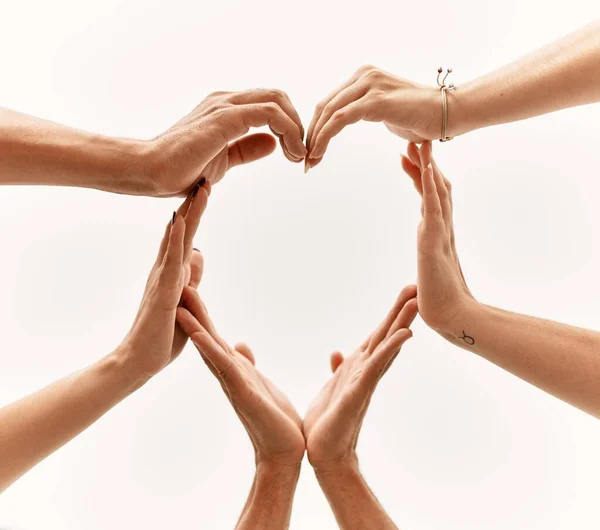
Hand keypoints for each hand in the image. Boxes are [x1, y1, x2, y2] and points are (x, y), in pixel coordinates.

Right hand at [118, 180, 210, 380]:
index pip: (185, 238)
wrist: (140, 361)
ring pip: (178, 240)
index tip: (206, 191)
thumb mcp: (185, 300)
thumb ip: (190, 278)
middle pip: (181, 232)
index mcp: (171, 273)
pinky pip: (171, 262)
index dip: (195, 215)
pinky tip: (180, 221)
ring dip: (189, 213)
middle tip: (205, 177)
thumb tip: (199, 255)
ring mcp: (162, 280)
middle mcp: (164, 271)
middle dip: (193, 205)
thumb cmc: (162, 334)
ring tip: (200, 188)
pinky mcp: (163, 294)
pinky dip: (176, 240)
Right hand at [146, 89, 306, 195]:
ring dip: (296, 128)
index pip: (270, 104)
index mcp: (226, 109)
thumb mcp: (223, 160)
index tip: (296, 153)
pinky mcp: (225, 118)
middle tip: (301, 153)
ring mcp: (225, 106)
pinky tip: (290, 152)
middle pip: (278, 97)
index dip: (290, 126)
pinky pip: (268, 113)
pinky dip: (288, 131)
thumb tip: (272, 143)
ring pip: (277, 101)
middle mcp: (227, 101)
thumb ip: (246, 149)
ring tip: (298, 155)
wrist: (151, 171)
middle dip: (298, 124)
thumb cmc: (179, 168)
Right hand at [176, 289, 304, 466]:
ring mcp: (232, 383)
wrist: (284, 450)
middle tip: (178, 286)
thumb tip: (240, 346)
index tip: (189, 290)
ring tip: (180, 306)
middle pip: (206, 338)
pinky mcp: (242, 393)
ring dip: (195, 327)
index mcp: (233, 370)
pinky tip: (200, 334)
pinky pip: (224, 367)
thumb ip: (246, 364)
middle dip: (193, 313)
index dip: (201, 314)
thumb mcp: (258, 382)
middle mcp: (228, 374)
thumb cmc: (273, 417)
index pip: (213, 337)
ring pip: (209, 350)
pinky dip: (211, 349)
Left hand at [303, 286, 417, 470]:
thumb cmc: (328, 422)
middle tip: (418, 286)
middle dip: (401, 310)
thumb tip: (337, 353)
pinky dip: (389, 349)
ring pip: (386, 346)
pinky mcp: (358, 393)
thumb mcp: (332, 388)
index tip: (407, 294)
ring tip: (415, 302)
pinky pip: (376, 367)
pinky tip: (404, 335)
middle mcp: (367, 371)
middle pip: (387, 335)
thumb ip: (339, 369)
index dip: (392, 314)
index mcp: (359, 367)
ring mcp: (365, 381)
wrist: (323, 454)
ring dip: (400, 323)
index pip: (379, 335)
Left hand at [305, 65, 438, 169]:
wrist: (447, 114)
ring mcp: (370, 84)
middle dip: (311, 135)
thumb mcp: (383, 111)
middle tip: (304, 159)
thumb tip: (344, 121)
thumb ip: (363, 111)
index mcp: (363, 77)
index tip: (310, 150)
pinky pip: (340, 119)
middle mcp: (364, 75)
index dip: (315, 127)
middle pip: (324, 106)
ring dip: (316, 139)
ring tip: (310, 160)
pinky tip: (319, 153)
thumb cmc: (419, 117)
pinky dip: (325, 137)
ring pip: (329, 112)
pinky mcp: (375, 100)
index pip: (329, 102)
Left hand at [400, 142, 474, 335]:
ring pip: (436, 191)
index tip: (410, 157)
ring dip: (427, 165)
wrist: (450, 315)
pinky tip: (425, 167)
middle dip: (425, 162)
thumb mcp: (429, 271)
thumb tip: (421, 262)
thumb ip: (428, 260)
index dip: (422, 176)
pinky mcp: (436, 239)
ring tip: (418, 142)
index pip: (431, 197)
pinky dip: (429, 185)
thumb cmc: (439, 298)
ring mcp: (441, 232)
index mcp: (439, 233)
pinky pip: (433, 206)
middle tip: (414, 137)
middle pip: (435, 187)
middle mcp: (443, 227)